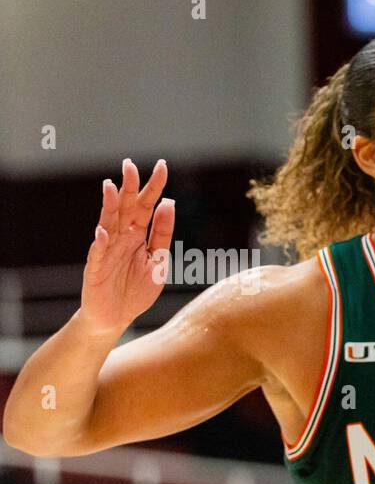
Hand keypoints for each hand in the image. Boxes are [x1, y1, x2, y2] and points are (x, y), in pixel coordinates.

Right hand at [80, 158, 174, 338]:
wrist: (116, 318)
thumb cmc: (136, 289)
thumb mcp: (158, 261)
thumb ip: (163, 234)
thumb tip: (169, 203)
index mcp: (138, 235)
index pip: (146, 206)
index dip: (153, 187)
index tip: (161, 165)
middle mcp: (120, 238)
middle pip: (125, 208)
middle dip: (128, 187)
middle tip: (130, 165)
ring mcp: (106, 251)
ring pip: (108, 224)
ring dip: (110, 206)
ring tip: (112, 187)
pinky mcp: (96, 269)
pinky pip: (98, 254)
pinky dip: (100, 243)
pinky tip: (103, 231)